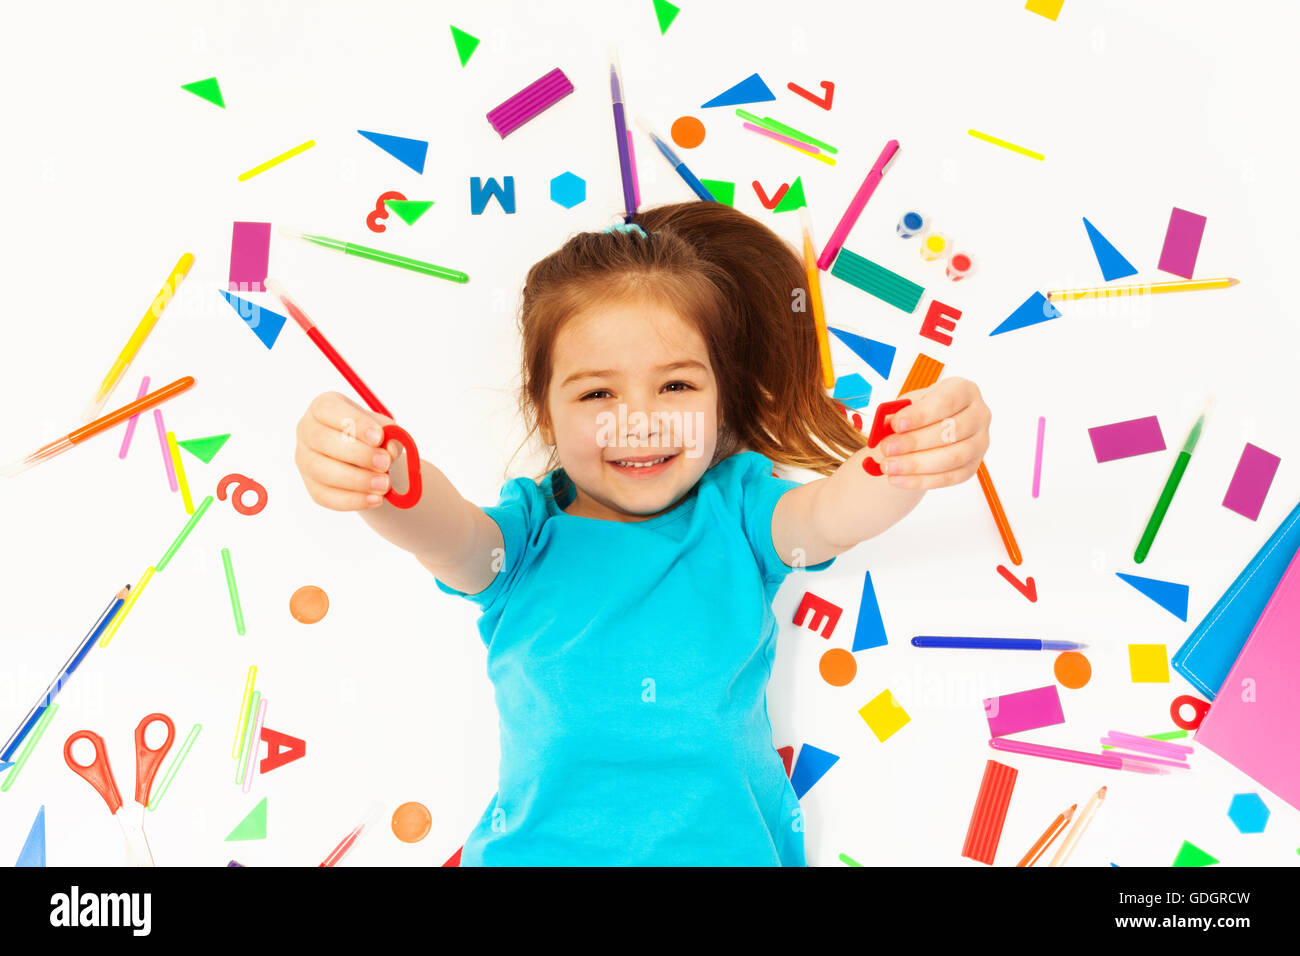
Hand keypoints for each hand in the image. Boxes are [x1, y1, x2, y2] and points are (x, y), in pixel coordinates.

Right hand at [294, 391, 404, 510]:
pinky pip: (327, 496)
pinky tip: (375, 499)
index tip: (378, 437)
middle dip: (357, 454)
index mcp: (323, 407)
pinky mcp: (312, 487)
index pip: (328, 409)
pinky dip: (353, 500)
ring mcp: (305, 460)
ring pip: (321, 471)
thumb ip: (390, 435)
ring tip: (384, 485)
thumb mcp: (386, 429)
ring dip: (356, 480)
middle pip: (322, 440)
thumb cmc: (374, 437)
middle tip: (384, 464)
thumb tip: (388, 451)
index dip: (353, 423)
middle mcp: (307, 431)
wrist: (370, 461)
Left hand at [877, 378, 990, 488]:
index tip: (896, 424)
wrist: (928, 429)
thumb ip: (897, 412)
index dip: (921, 414)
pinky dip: (920, 481)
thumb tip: (882, 427)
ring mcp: (979, 443)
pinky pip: (948, 478)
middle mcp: (978, 415)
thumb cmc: (921, 412)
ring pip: (952, 458)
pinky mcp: (971, 467)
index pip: (947, 401)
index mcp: (964, 391)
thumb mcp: (908, 404)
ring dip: (916, 464)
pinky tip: (898, 479)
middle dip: (915, 442)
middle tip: (887, 448)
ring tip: (889, 466)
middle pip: (951, 431)